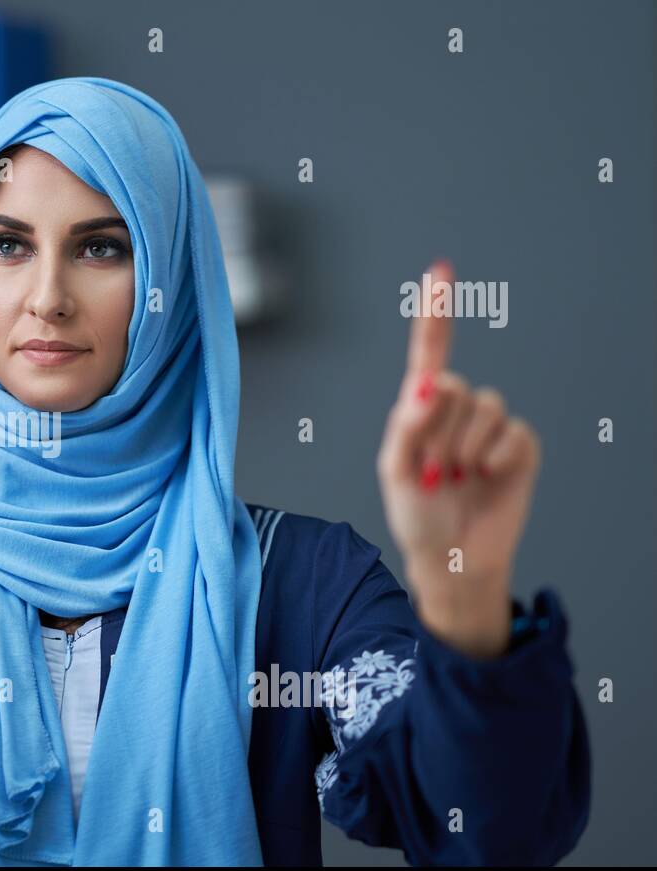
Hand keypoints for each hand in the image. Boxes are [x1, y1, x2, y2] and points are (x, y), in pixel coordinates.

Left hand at [376, 260, 540, 657]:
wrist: (452, 556)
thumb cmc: (416, 515)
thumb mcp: (394, 470)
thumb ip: (406, 424)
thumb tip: (428, 386)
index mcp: (420, 408)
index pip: (430, 352)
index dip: (436, 312)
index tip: (441, 270)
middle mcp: (456, 410)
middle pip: (453, 385)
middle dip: (438, 431)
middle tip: (431, 471)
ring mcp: (490, 427)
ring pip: (483, 406)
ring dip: (462, 448)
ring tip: (454, 478)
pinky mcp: (519, 446)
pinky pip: (512, 432)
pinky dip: (493, 459)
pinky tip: (484, 479)